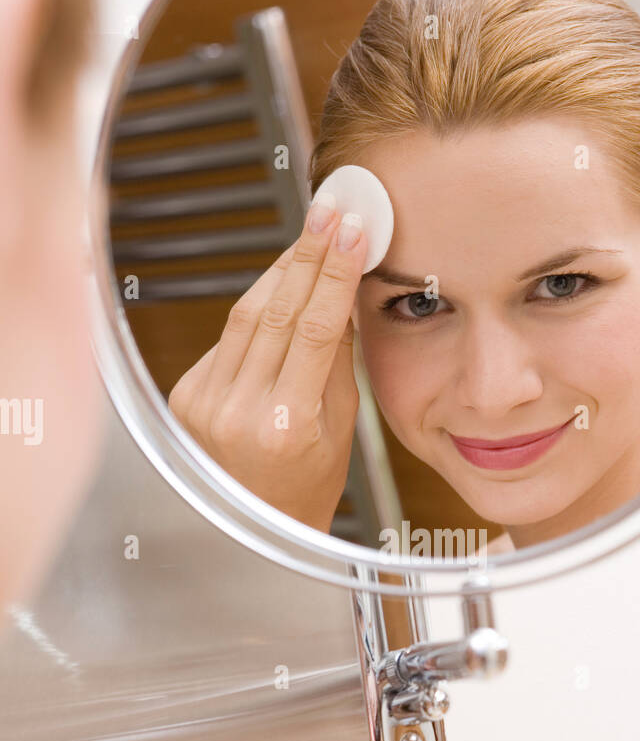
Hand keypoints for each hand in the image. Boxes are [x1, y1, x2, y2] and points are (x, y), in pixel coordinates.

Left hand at [168, 198, 365, 532]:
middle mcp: (237, 412)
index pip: (315, 329)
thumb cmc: (307, 485)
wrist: (254, 529)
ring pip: (246, 315)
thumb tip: (340, 294)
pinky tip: (282, 287)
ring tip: (313, 235)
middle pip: (276, 311)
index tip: (352, 230)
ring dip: (282, 271)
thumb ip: (337, 362)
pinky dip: (257, 309)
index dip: (334, 272)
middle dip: (308, 255)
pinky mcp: (186, 394)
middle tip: (332, 211)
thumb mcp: (342, 430)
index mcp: (286, 427)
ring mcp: (204, 402)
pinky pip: (227, 338)